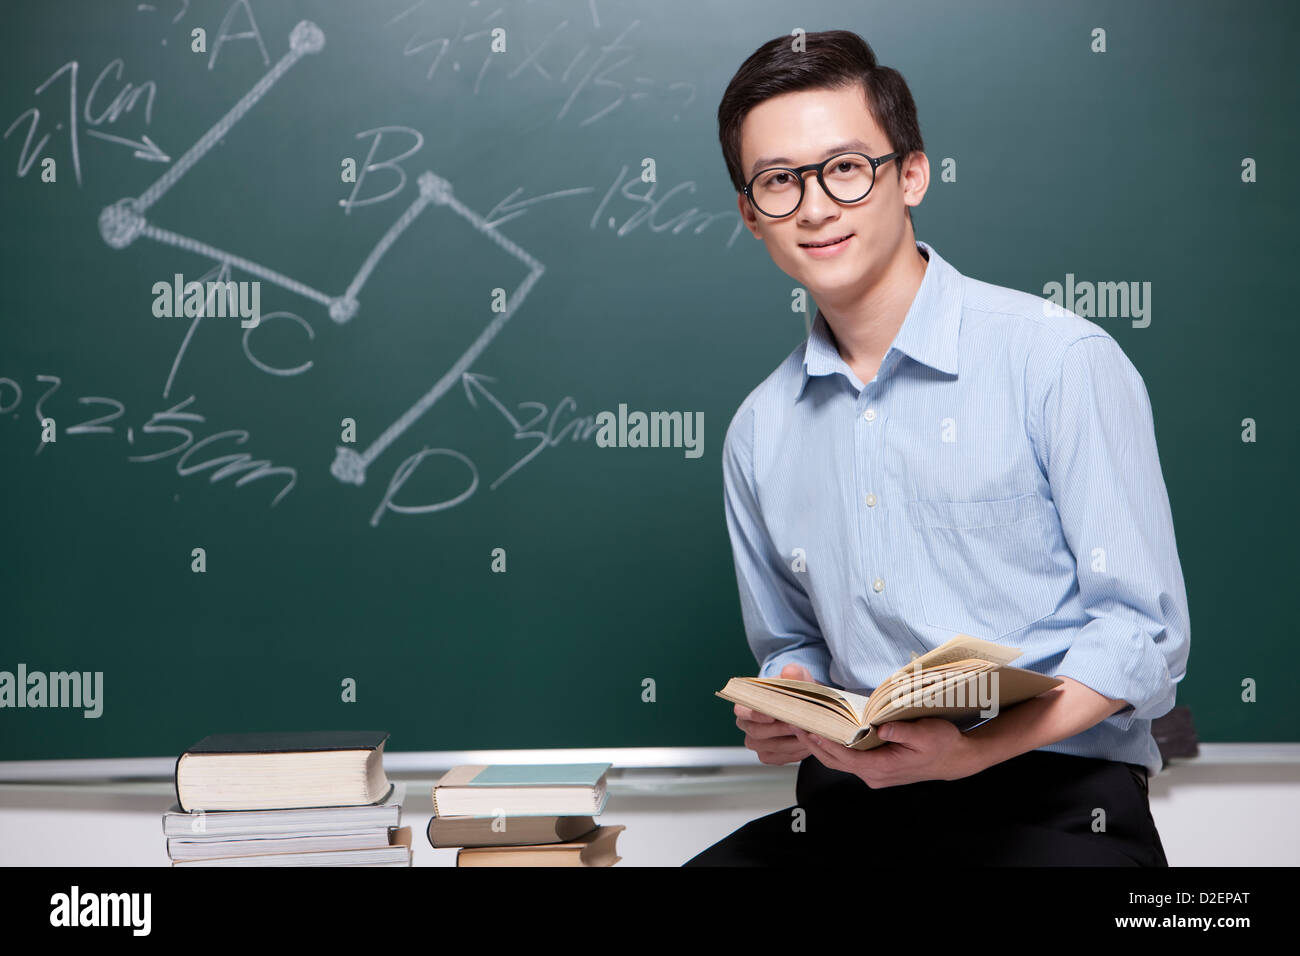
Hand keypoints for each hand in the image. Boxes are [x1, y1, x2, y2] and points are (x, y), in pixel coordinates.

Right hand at [734, 664, 815, 764]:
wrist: (804, 707)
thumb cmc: (795, 692)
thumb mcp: (798, 678)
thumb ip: (795, 674)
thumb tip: (789, 672)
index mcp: (746, 704)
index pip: (742, 711)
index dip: (755, 714)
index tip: (772, 715)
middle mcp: (747, 725)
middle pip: (756, 732)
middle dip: (779, 729)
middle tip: (798, 724)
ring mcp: (757, 742)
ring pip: (770, 747)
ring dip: (791, 742)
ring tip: (808, 734)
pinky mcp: (768, 755)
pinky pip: (780, 758)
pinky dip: (796, 752)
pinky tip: (808, 744)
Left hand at [793, 717, 983, 786]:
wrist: (955, 759)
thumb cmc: (943, 744)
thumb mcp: (927, 733)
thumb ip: (901, 731)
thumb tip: (880, 728)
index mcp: (883, 767)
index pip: (846, 757)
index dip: (826, 744)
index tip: (809, 730)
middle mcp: (874, 775)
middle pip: (836, 761)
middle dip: (814, 743)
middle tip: (795, 723)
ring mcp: (874, 774)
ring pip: (839, 761)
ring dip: (820, 746)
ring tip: (802, 726)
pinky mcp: (875, 768)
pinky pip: (848, 759)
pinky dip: (833, 747)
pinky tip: (824, 733)